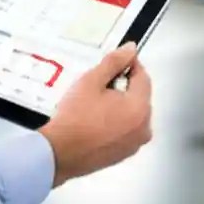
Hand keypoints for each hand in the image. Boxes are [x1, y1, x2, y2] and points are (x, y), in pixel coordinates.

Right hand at [38, 43, 153, 186]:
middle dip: (123, 87)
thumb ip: (114, 62)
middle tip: (99, 87)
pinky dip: (116, 122)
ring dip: (120, 105)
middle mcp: (142, 128)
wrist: (60, 152)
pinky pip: (126, 130)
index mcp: (139, 108)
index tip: (118, 62)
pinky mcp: (125, 153)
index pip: (143, 77)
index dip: (130, 65)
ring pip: (133, 113)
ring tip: (95, 105)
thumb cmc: (74, 120)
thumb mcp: (92, 81)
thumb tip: (129, 50)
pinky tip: (96, 121)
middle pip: (140, 96)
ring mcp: (134, 143)